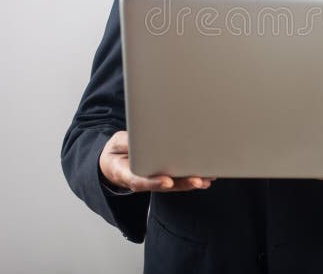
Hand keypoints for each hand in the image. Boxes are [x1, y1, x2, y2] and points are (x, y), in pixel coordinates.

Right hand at [98, 130, 214, 192]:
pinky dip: (193, 176)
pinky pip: (179, 179)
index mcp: (127, 174)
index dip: (154, 182)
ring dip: (191, 182)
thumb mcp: (117, 143)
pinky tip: (208, 175)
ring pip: (175, 184)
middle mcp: (144, 181)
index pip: (141, 181)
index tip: (167, 181)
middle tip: (197, 180)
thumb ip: (127, 142)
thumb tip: (140, 137)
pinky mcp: (165, 176)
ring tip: (207, 179)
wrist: (114, 161)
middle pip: (165, 185)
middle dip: (182, 183)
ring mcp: (155, 180)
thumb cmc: (117, 151)